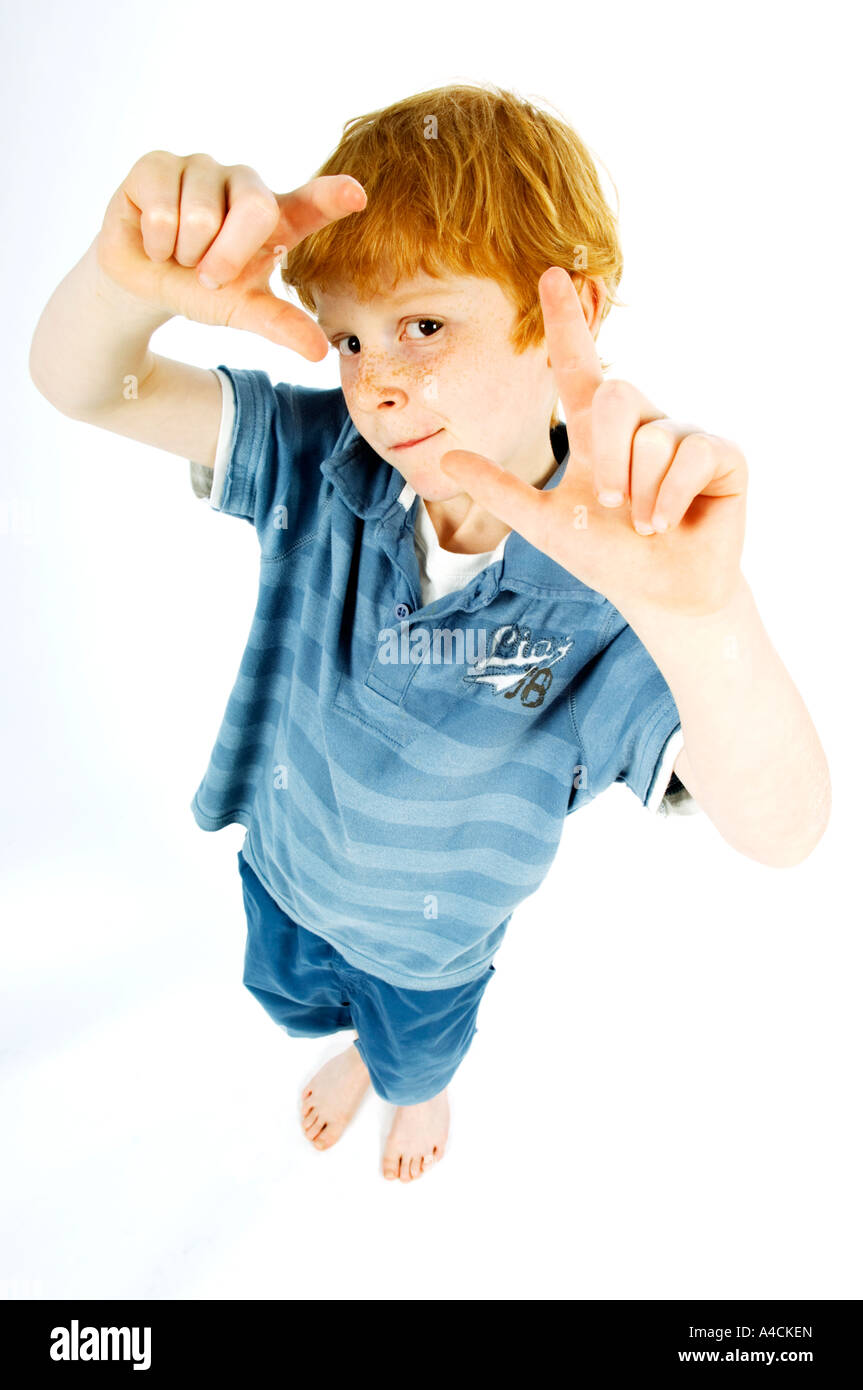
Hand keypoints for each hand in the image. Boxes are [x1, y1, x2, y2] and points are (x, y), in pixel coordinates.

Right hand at [95, 150, 365, 358]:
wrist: (143, 282)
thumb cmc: (202, 288)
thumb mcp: (243, 309)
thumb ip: (281, 324)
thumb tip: (319, 352)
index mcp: (274, 217)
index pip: (310, 203)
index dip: (331, 196)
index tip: (355, 194)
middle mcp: (244, 184)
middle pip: (255, 209)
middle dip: (228, 256)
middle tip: (209, 275)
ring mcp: (201, 167)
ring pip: (199, 216)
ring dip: (184, 253)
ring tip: (180, 253)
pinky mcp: (158, 164)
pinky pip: (161, 211)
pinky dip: (156, 243)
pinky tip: (154, 240)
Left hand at [439, 266, 747, 618]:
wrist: (660, 595)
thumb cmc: (607, 557)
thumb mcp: (544, 524)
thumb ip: (500, 490)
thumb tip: (447, 459)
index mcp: (599, 431)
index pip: (579, 365)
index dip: (566, 323)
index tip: (550, 275)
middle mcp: (642, 423)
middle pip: (618, 395)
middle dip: (607, 461)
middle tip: (606, 507)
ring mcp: (684, 435)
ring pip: (653, 436)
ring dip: (639, 495)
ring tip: (644, 525)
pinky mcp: (722, 455)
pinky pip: (691, 455)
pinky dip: (671, 498)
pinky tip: (670, 523)